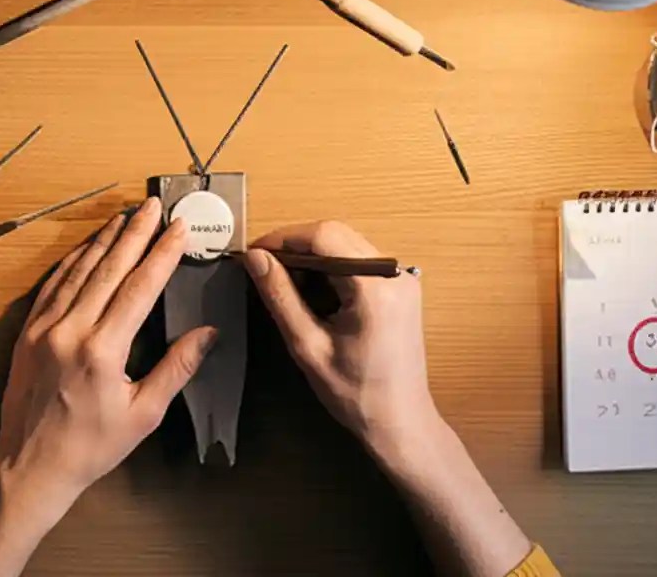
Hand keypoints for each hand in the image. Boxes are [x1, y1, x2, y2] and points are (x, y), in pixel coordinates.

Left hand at [0, 197, 217, 521]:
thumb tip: (208, 333)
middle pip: (109, 269)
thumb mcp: (144, 414)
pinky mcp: (27, 333)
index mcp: (103, 350)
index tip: (178, 229)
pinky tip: (87, 248)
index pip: (140, 288)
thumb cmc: (91, 447)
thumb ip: (176, 368)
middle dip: (135, 233)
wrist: (30, 465)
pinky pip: (52, 286)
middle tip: (154, 205)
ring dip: (104, 241)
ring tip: (125, 217)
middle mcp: (71, 331)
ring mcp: (44, 328)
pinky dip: (72, 262)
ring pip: (78, 271)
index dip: (162, 254)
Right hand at [243, 221, 440, 465]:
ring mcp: (402, 278)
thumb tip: (255, 258)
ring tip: (283, 281)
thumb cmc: (354, 394)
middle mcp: (395, 273)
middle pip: (336, 234)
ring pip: (347, 244)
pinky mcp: (402, 287)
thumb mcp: (308, 347)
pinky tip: (311, 290)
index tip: (253, 254)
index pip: (325, 235)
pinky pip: (359, 260)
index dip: (284, 237)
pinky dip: (331, 267)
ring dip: (312, 255)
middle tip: (263, 268)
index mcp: (375, 288)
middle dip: (296, 245)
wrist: (400, 421)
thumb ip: (281, 297)